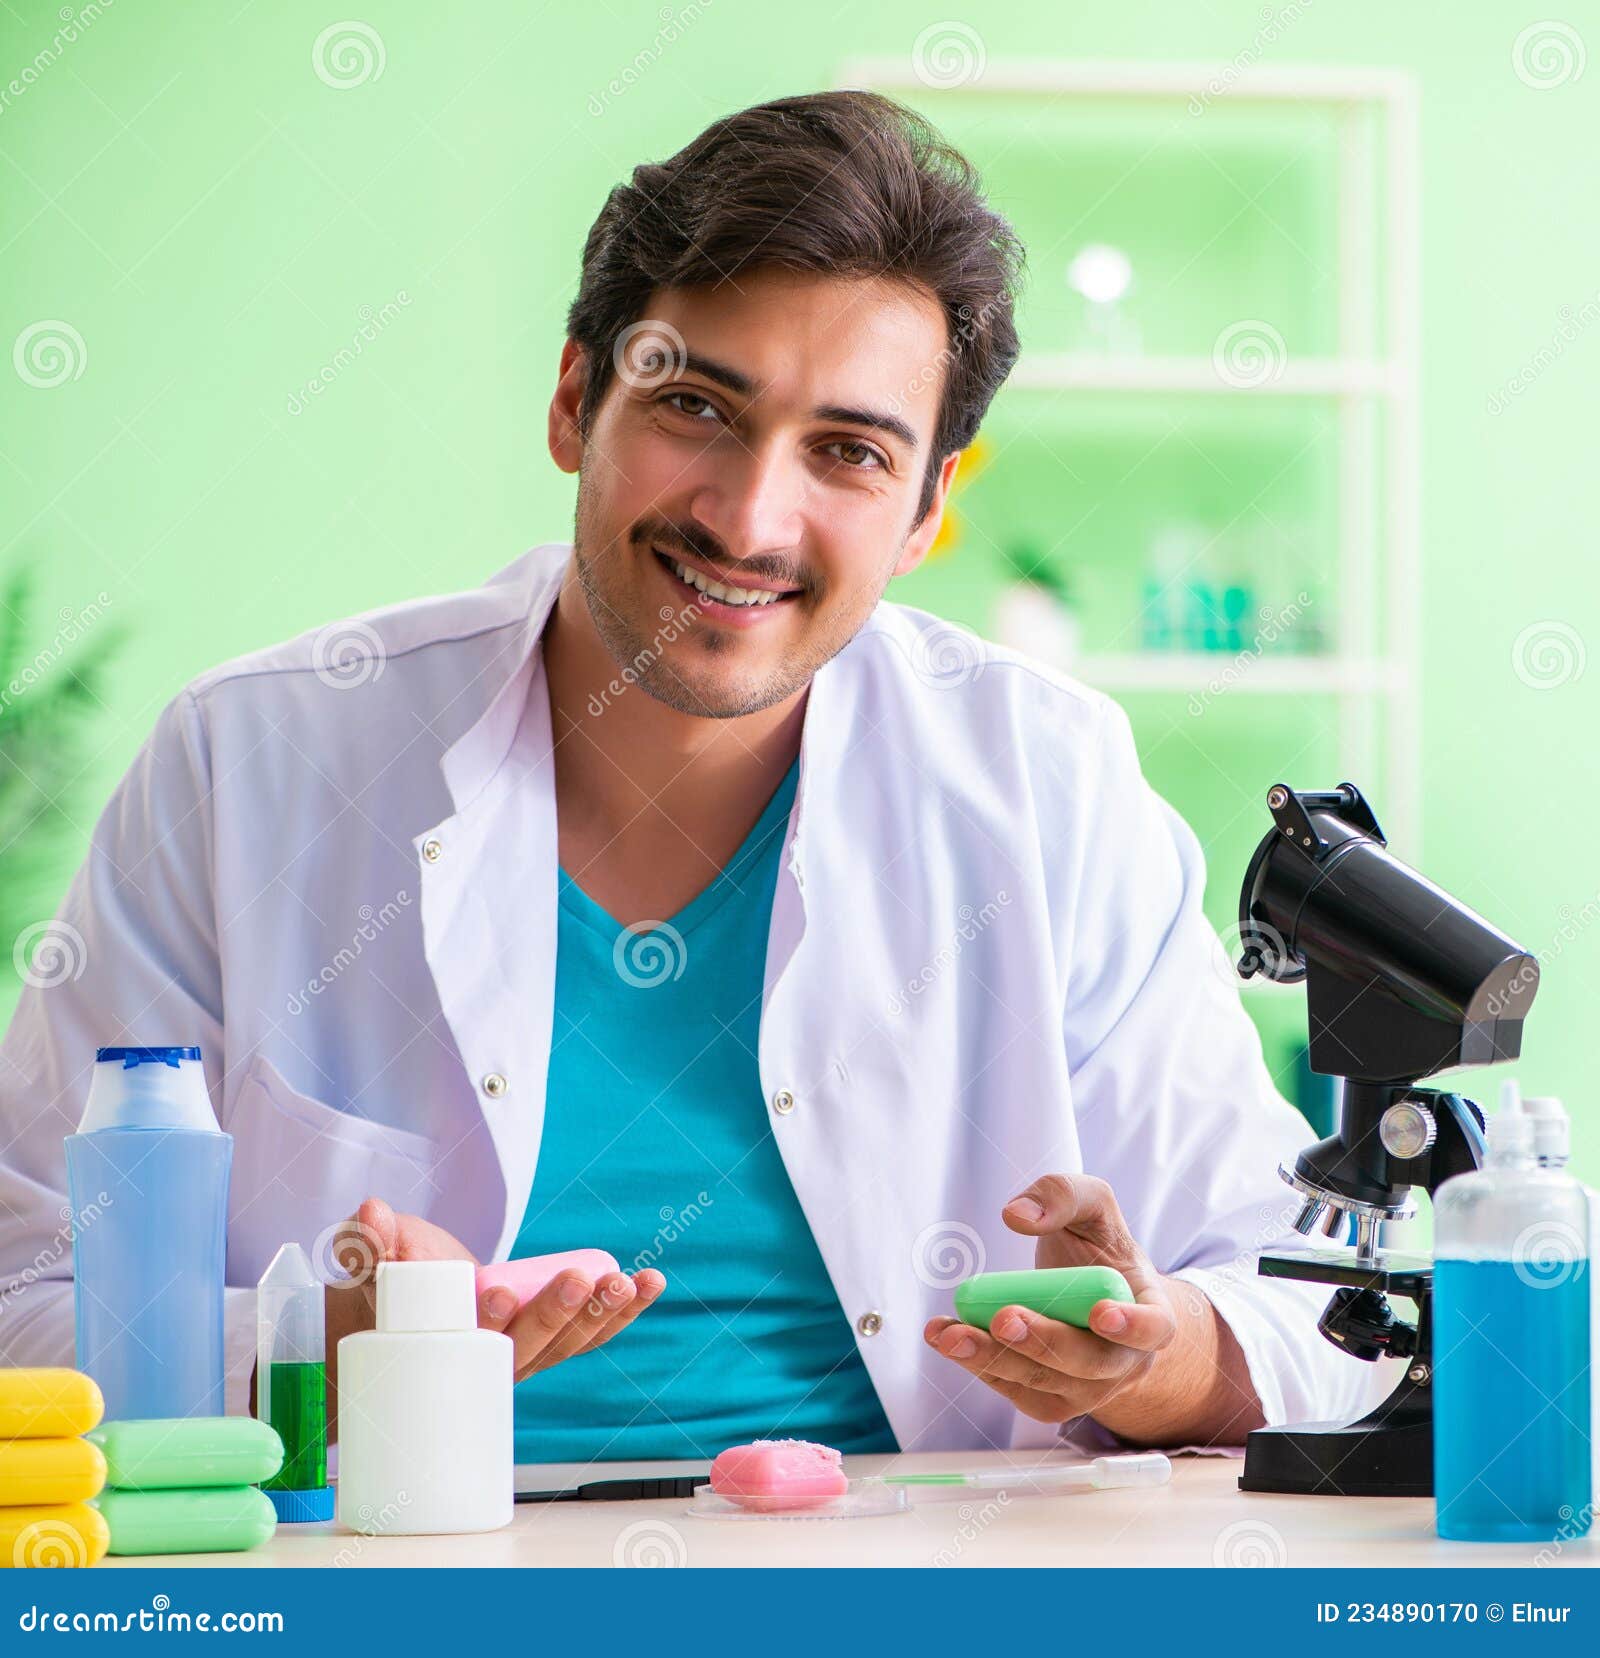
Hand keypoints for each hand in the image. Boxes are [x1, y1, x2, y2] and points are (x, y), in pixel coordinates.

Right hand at [325, 1197, 665, 1419]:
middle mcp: (490, 1361)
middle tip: (577, 1280)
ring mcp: (526, 1352)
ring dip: (600, 1314)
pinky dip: (622, 1311)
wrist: (409, 1303)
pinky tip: (648, 1284)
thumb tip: (371, 1212)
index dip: (489, 1324)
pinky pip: (591, 1332)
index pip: (471, 1348)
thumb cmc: (386, 1284)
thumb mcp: (371, 1259)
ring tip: (626, 1281)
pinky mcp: (552, 1337)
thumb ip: (368, 1240)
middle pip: (530, 1347)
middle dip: (555, 1315)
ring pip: (568, 1343)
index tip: (499, 1292)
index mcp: (443, 1351)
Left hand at [923, 1173, 1261, 1445]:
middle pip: (1090, 1364)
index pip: (1155, 1329)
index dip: (1132, 1327)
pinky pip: (1016, 1389)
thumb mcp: (1091, 1205)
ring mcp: (1090, 1388)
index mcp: (1151, 1312)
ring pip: (1045, 1383)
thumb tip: (1017, 1214)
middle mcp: (1125, 1361)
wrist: (1086, 1295)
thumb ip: (1063, 1195)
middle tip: (1004, 1317)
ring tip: (951, 1332)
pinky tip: (946, 1336)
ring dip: (994, 1358)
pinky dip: (979, 1364)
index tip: (1100, 1313)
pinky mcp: (1051, 1398)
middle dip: (1044, 1342)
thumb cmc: (1096, 1248)